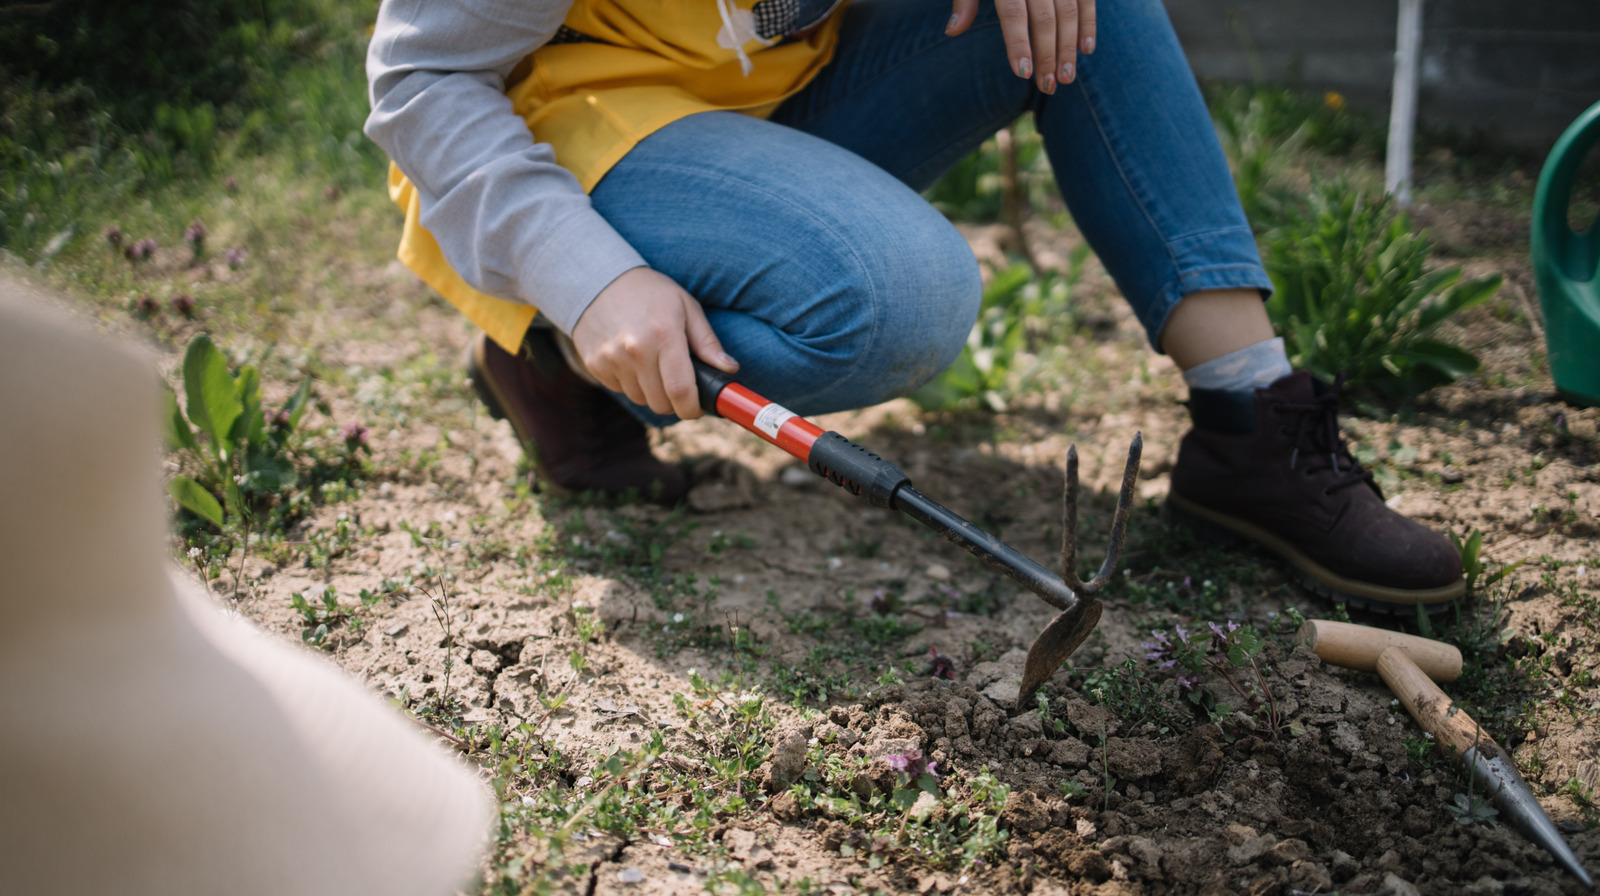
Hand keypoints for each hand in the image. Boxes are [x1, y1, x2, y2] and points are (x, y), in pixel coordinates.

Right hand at [570, 267, 738, 419]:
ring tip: (654, 366)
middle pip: (661, 403)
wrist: (598, 279)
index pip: (681, 391)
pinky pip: (621, 390)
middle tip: (679, 385)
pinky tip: (632, 361)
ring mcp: (612, 359)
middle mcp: (635, 350)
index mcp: (664, 335)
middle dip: (675, 402)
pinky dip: (631, 384)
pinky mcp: (595, 365)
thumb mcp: (686, 307)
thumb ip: (708, 342)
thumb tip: (729, 369)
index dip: (693, 408)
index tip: (698, 408)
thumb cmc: (650, 293)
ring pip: (641, 399)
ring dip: (653, 392)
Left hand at [946, 0, 1095, 94]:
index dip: (1018, 43)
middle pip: (1044, 18)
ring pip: (1069, 11)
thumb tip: (953, 31)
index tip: (1022, 73)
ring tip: (1066, 78)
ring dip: (1069, 47)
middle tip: (1048, 88)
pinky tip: (1086, 50)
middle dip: (1048, 55)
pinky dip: (1088, 23)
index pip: (1013, 13)